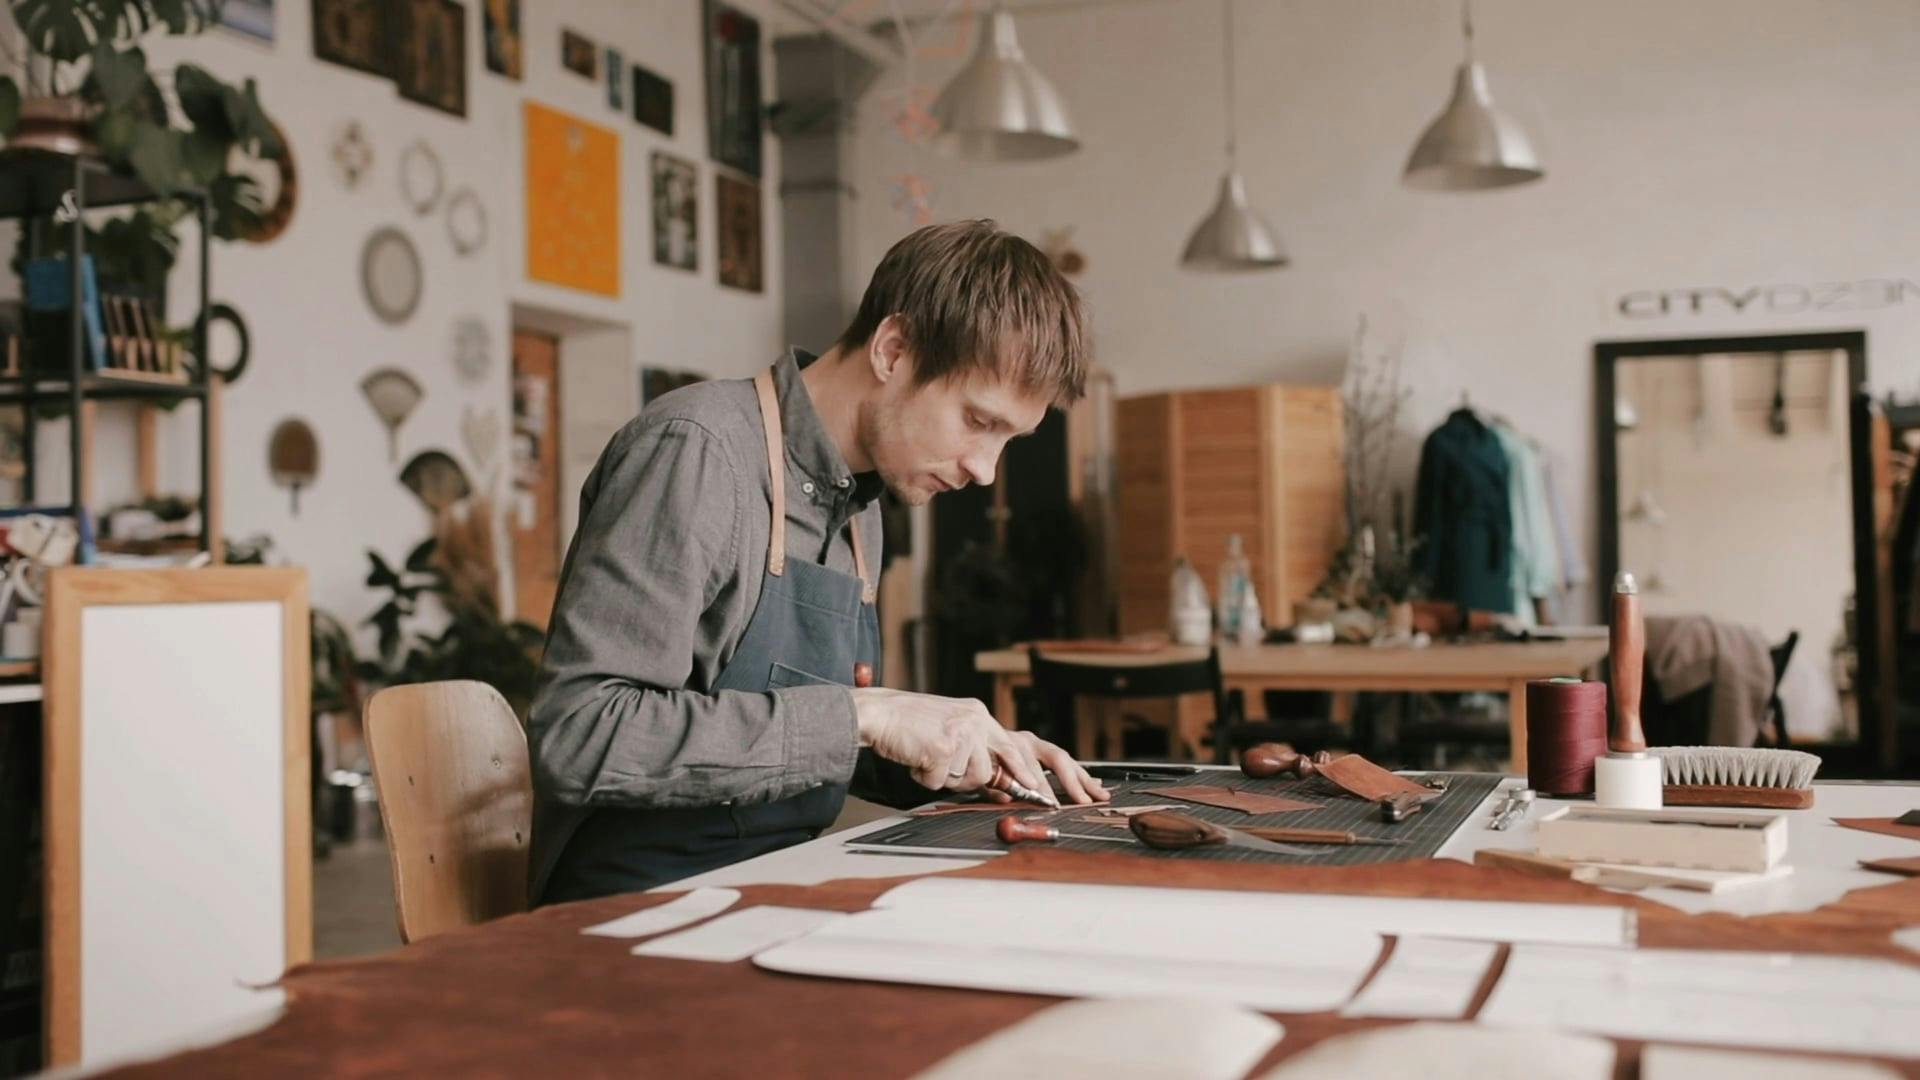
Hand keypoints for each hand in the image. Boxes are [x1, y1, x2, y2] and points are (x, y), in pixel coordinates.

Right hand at [852, 688, 1109, 804]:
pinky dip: (927, 777)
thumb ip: (979, 758)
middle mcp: (978, 719)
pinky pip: (943, 780)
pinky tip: (917, 760)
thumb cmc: (912, 730)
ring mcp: (962, 731)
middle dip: (1035, 783)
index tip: (1073, 791)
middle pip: (1016, 757)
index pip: (1025, 746)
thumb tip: (1003, 789)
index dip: (1048, 772)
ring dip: (951, 779)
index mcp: (982, 717)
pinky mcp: (943, 745)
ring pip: (974, 778)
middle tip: (1050, 802)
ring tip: (929, 761)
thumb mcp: (954, 738)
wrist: (879, 714)